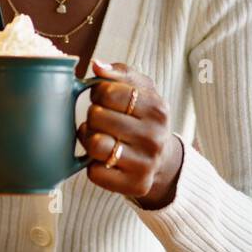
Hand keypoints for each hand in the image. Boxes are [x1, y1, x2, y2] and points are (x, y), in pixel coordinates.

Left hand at [77, 59, 181, 208]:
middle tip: (101, 120)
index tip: (103, 98)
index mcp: (157, 108)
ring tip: (99, 137)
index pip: (106, 91)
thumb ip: (120, 73)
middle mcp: (154, 137)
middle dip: (93, 116)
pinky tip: (103, 159)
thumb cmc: (144, 117)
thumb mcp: (141, 89)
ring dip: (89, 140)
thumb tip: (97, 66)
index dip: (97, 93)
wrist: (162, 160)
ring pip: (94, 145)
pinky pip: (94, 172)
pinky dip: (92, 165)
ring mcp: (146, 164)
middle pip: (96, 116)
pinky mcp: (135, 185)